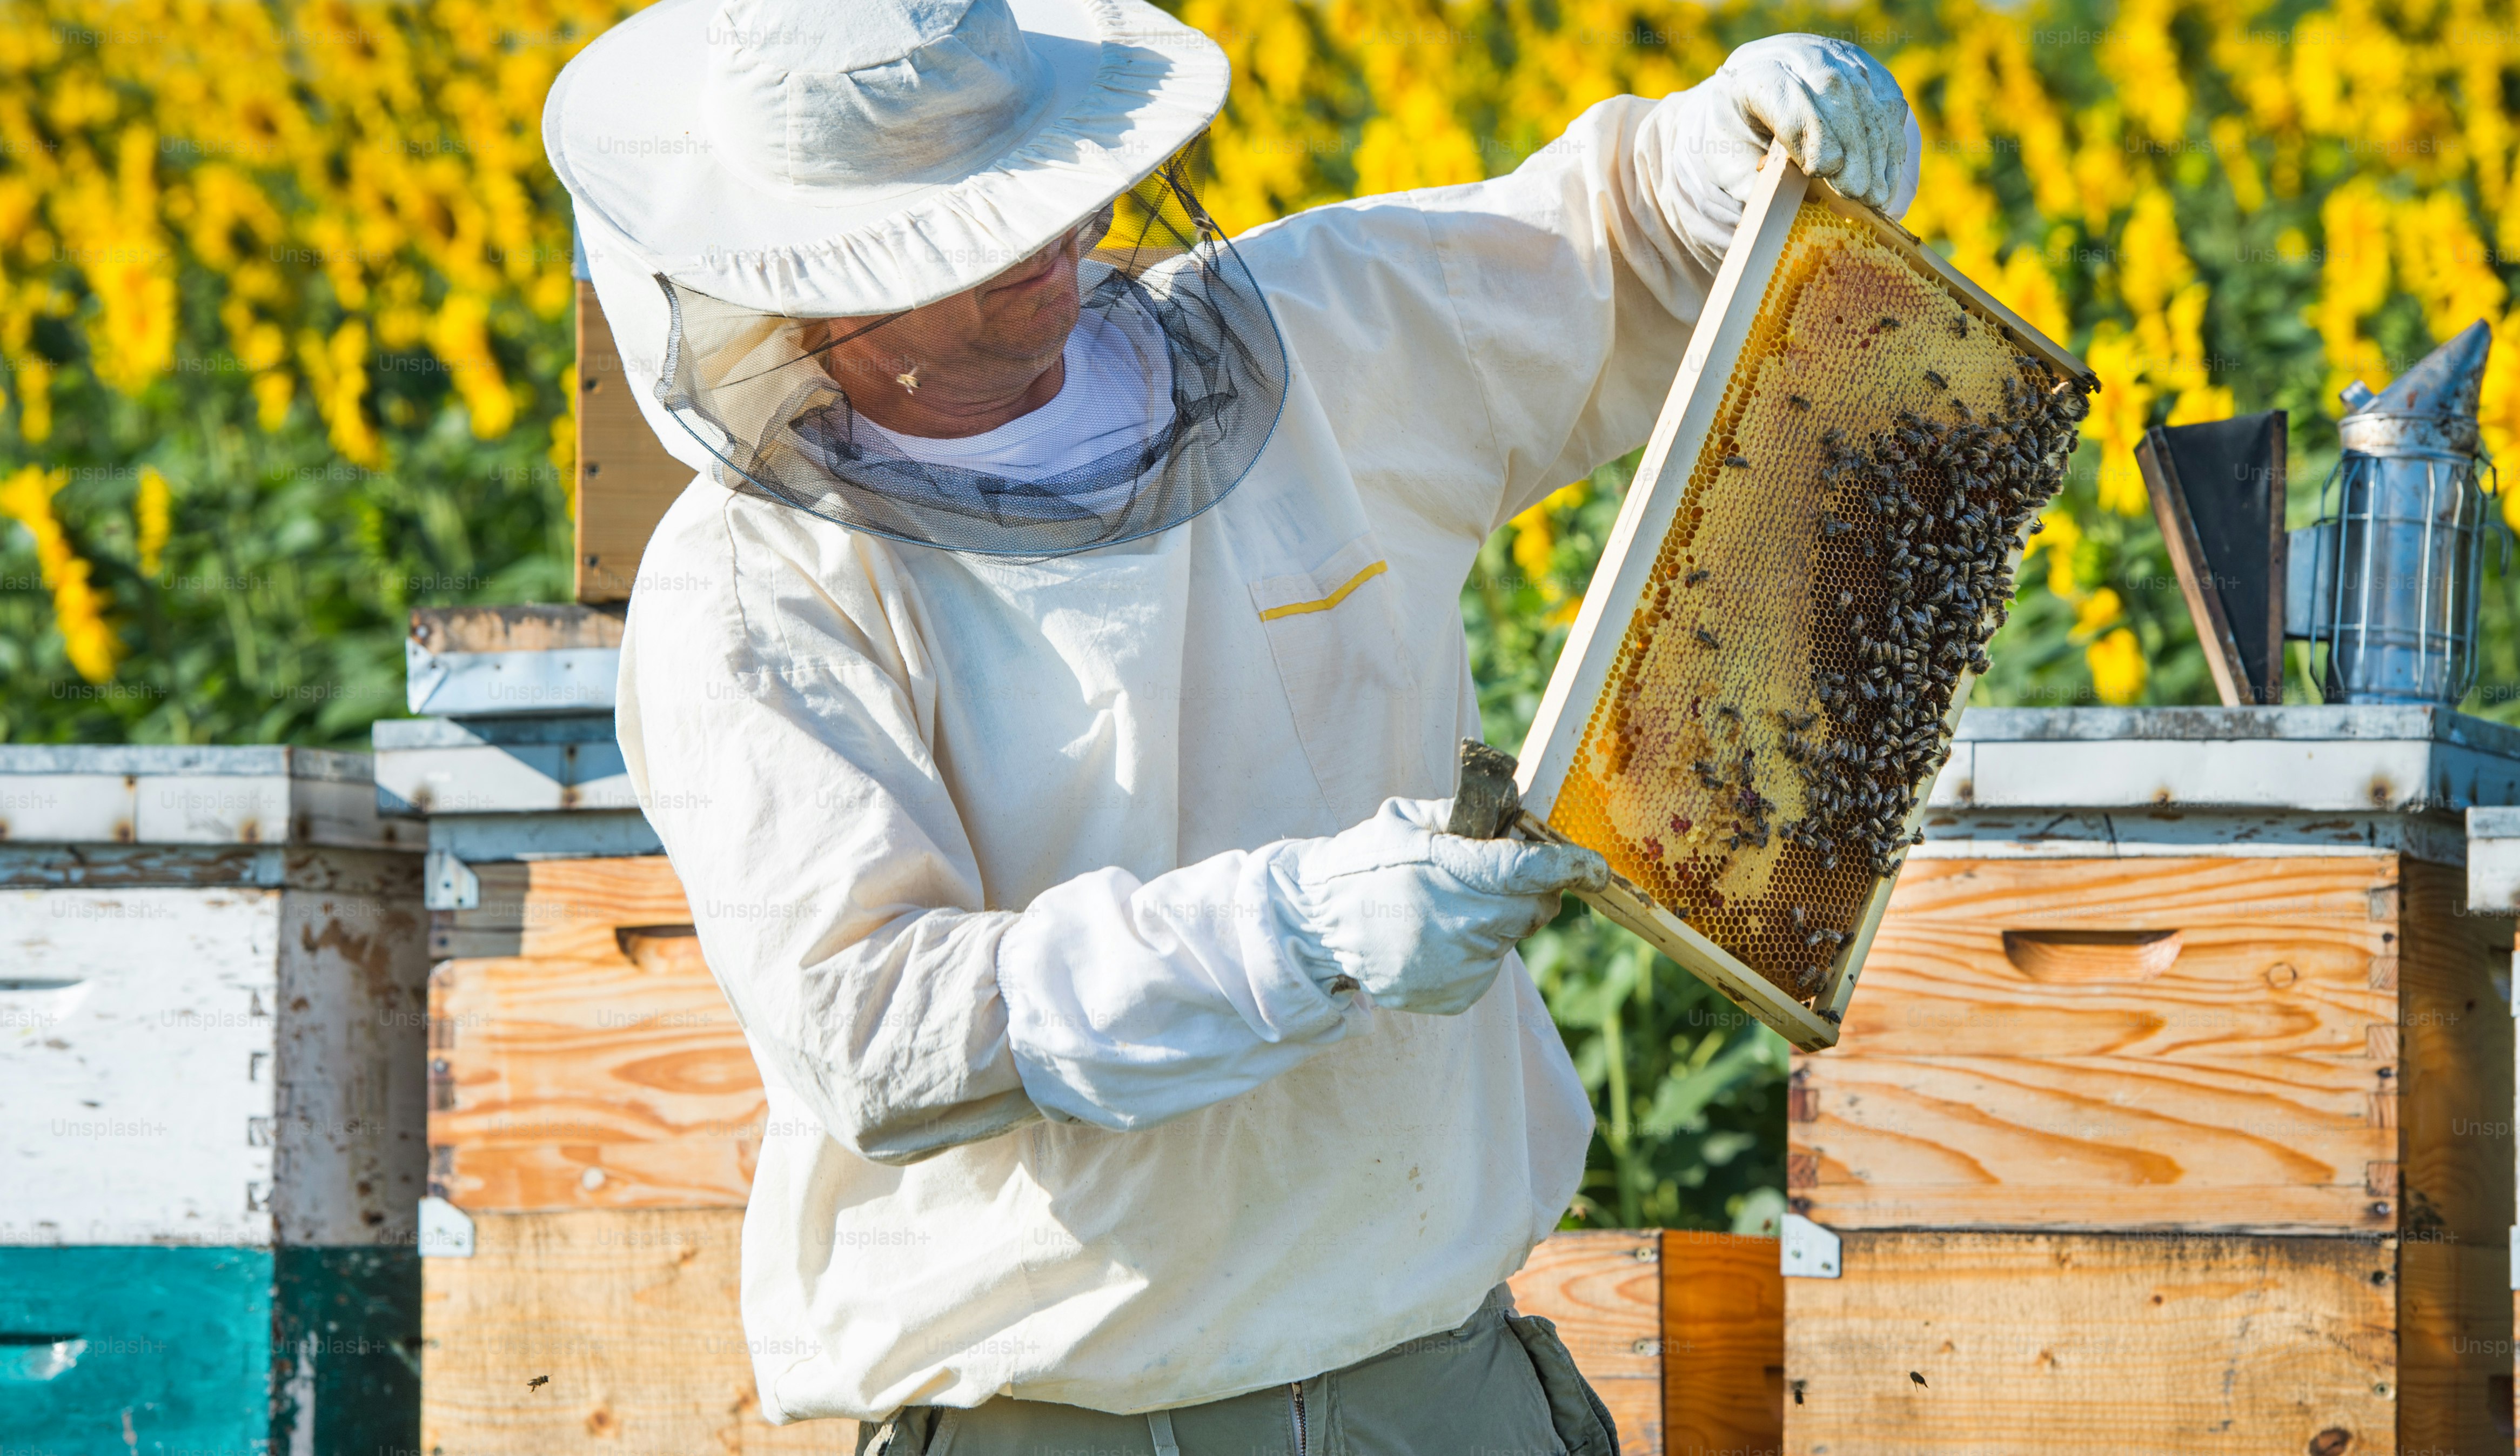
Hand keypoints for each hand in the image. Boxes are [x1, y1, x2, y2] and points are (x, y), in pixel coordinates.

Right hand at [1268, 798, 1610, 1014]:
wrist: (1314, 926)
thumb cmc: (1363, 864)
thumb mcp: (1406, 821)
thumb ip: (1464, 815)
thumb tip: (1515, 812)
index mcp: (1448, 871)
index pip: (1529, 870)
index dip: (1569, 866)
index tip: (1594, 867)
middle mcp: (1457, 924)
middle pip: (1532, 910)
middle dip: (1528, 892)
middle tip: (1496, 880)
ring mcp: (1455, 966)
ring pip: (1511, 940)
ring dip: (1496, 922)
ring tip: (1448, 909)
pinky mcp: (1453, 996)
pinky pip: (1488, 969)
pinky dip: (1476, 952)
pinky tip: (1437, 938)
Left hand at [1662, 34, 1921, 245]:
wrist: (1759, 89)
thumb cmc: (1742, 134)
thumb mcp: (1729, 159)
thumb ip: (1748, 182)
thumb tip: (1779, 207)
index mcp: (1759, 76)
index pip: (1791, 101)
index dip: (1812, 136)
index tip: (1820, 172)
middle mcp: (1805, 59)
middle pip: (1838, 98)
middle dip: (1853, 150)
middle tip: (1858, 194)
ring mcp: (1844, 61)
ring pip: (1870, 102)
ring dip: (1878, 155)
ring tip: (1876, 197)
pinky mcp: (1872, 73)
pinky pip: (1891, 108)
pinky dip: (1892, 148)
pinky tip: (1887, 182)